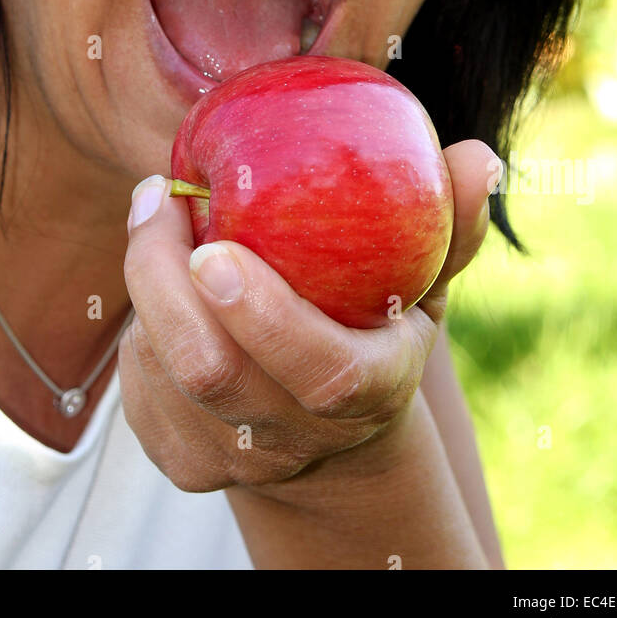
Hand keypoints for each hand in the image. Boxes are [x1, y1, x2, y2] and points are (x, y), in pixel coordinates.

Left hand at [119, 140, 497, 494]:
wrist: (328, 430)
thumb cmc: (378, 324)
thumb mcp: (424, 279)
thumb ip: (451, 221)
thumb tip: (478, 157)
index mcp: (369, 389)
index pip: (320, 371)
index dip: (264, 316)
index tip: (215, 249)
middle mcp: (299, 438)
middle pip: (212, 370)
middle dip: (163, 278)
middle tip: (157, 196)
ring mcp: (234, 460)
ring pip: (162, 370)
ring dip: (149, 285)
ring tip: (161, 218)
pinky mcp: (180, 458)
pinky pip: (138, 383)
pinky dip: (140, 319)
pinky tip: (161, 280)